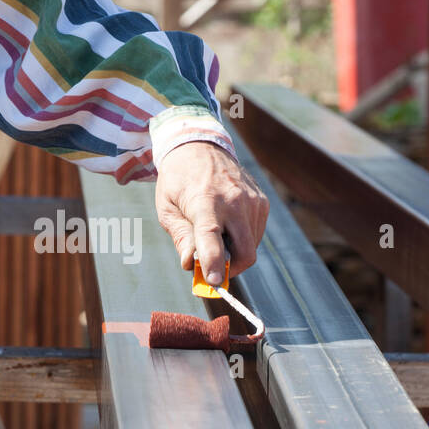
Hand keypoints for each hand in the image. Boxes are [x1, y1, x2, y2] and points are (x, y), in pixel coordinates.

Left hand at [154, 141, 268, 285]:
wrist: (200, 146)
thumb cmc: (178, 180)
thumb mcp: (167, 208)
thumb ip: (180, 237)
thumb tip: (190, 264)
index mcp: (206, 201)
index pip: (212, 238)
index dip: (213, 263)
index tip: (214, 282)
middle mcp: (234, 202)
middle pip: (244, 252)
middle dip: (230, 269)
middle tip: (212, 270)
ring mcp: (252, 202)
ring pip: (251, 247)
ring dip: (234, 253)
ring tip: (214, 237)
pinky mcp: (262, 203)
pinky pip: (255, 235)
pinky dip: (242, 239)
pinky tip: (226, 225)